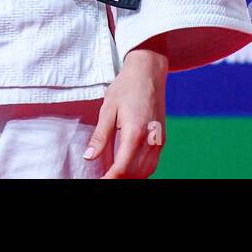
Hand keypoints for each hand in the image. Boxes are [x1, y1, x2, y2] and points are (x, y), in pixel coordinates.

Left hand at [86, 36, 169, 178]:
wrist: (148, 71)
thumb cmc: (126, 87)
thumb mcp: (108, 109)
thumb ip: (100, 136)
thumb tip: (89, 157)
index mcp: (135, 133)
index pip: (122, 167)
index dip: (109, 178)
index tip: (99, 181)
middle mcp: (150, 140)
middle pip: (135, 173)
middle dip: (119, 179)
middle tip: (104, 178)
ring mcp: (159, 140)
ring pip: (147, 171)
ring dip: (131, 177)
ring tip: (114, 175)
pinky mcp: (162, 138)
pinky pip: (153, 163)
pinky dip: (142, 171)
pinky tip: (129, 169)